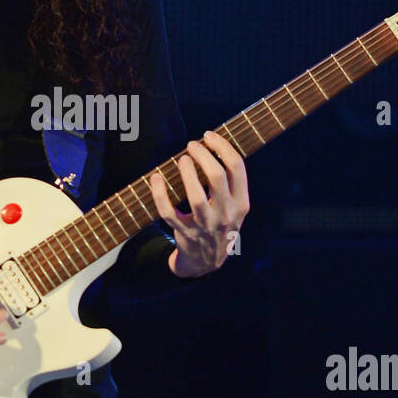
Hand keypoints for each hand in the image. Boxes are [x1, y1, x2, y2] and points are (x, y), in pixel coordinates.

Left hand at [149, 130, 249, 278]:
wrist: (207, 261)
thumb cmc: (220, 223)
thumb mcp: (235, 207)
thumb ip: (230, 182)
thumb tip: (213, 144)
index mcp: (241, 204)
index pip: (237, 168)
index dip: (222, 146)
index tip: (208, 136)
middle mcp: (225, 215)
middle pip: (217, 177)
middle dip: (203, 155)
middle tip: (191, 145)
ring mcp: (204, 225)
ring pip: (196, 196)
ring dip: (187, 172)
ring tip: (182, 159)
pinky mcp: (184, 233)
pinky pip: (168, 212)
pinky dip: (159, 193)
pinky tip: (156, 177)